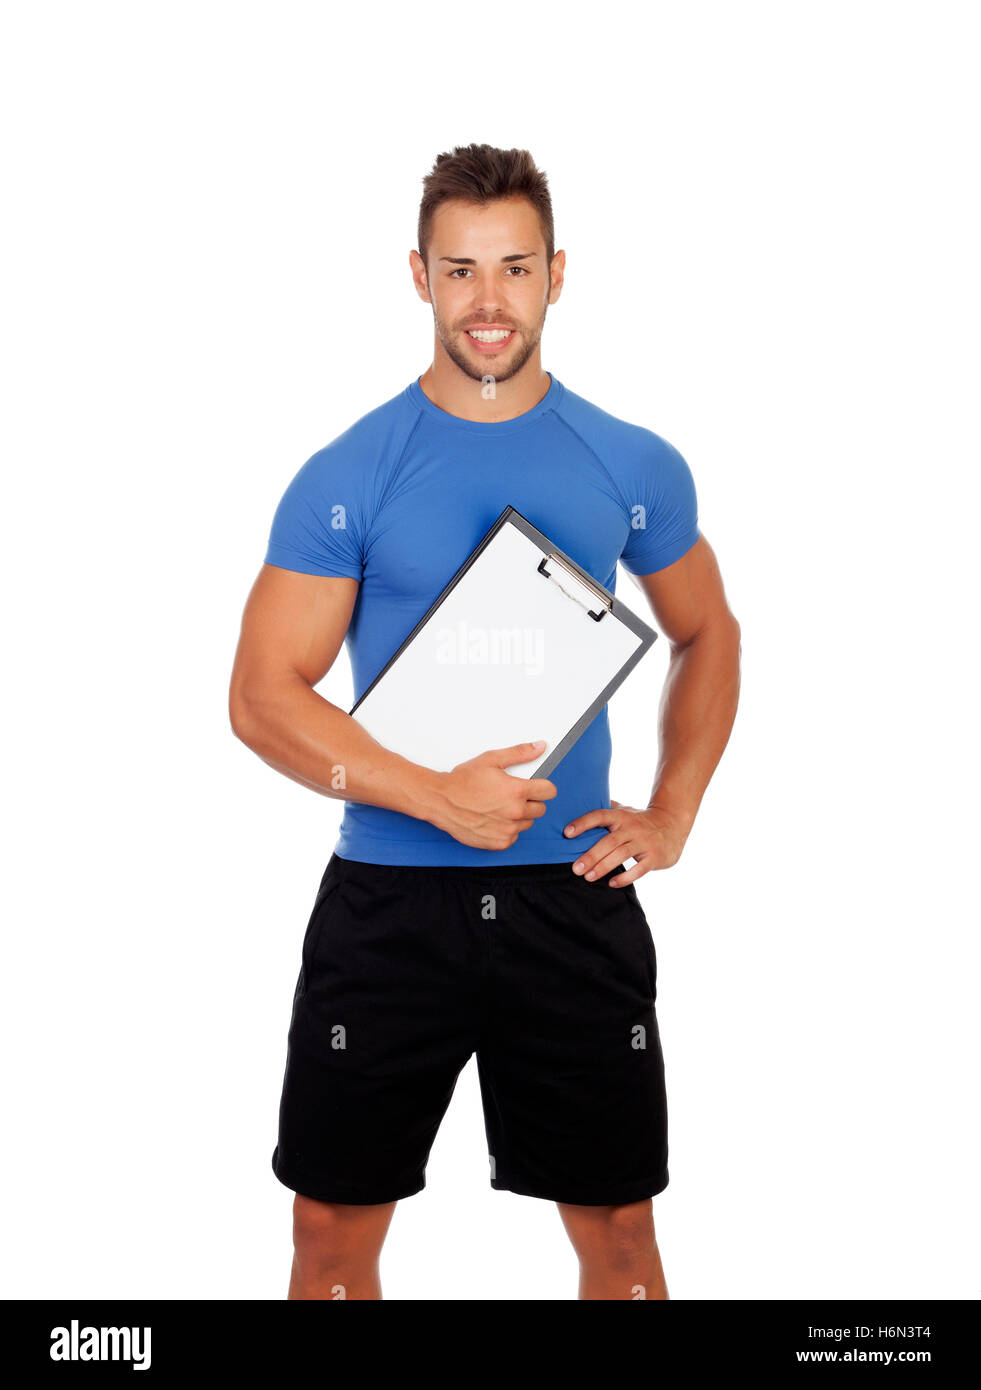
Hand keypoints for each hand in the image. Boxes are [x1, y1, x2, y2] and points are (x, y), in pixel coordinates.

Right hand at [431, 741, 557, 850]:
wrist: (441, 801)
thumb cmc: (462, 781)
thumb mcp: (491, 760)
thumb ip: (519, 753)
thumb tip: (539, 747)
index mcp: (517, 791)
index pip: (549, 791)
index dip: (543, 787)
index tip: (535, 787)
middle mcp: (515, 812)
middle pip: (540, 809)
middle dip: (530, 801)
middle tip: (511, 796)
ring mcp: (508, 830)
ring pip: (527, 823)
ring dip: (519, 816)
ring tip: (499, 807)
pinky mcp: (500, 843)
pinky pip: (514, 836)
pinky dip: (507, 829)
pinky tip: (493, 819)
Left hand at [563, 800, 690, 885]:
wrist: (673, 824)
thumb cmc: (641, 820)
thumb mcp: (625, 811)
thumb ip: (606, 809)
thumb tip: (580, 804)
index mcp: (621, 816)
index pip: (599, 816)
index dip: (583, 823)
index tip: (567, 833)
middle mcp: (631, 828)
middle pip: (608, 841)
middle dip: (591, 855)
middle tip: (575, 869)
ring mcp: (644, 842)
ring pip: (621, 855)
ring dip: (603, 867)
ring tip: (588, 877)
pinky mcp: (654, 857)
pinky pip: (639, 869)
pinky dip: (625, 878)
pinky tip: (612, 884)